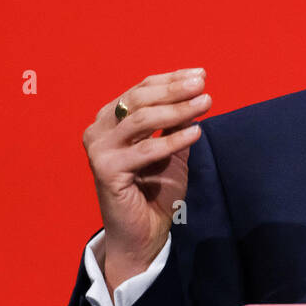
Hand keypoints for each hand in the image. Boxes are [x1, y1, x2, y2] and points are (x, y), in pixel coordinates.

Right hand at [82, 69, 211, 290]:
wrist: (145, 231)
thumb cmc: (156, 189)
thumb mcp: (172, 150)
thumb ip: (177, 124)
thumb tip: (196, 94)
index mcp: (110, 120)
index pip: (141, 90)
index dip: (171, 79)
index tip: (201, 75)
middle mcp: (98, 130)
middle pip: (140, 99)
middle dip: (175, 90)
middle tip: (203, 86)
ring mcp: (99, 150)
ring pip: (142, 119)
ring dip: (178, 109)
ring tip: (206, 104)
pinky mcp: (106, 170)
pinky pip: (145, 150)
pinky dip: (173, 140)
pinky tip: (197, 133)